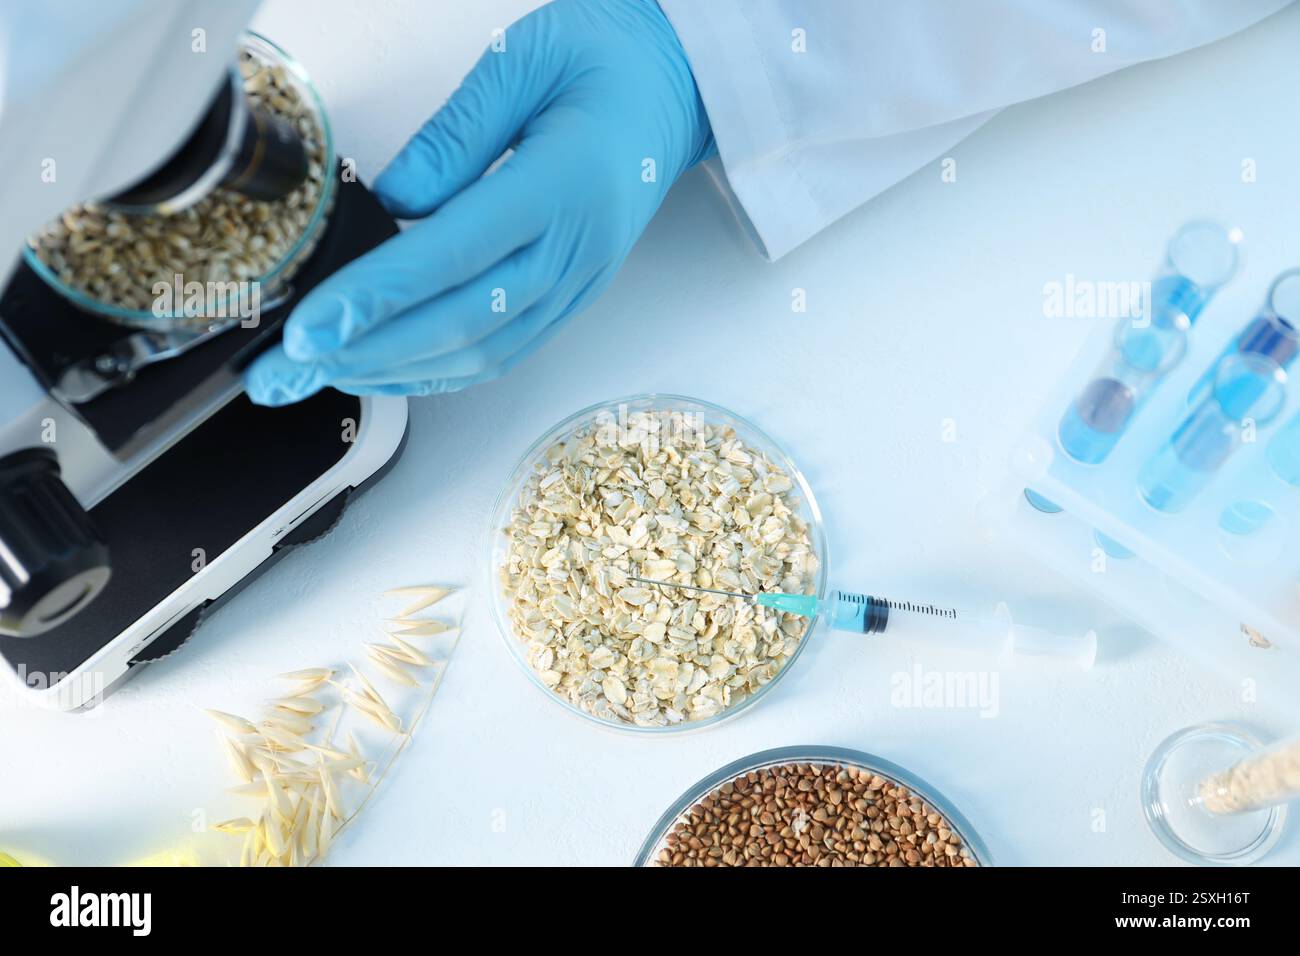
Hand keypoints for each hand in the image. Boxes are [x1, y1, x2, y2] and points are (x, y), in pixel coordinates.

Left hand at [245, 0, 713, 403]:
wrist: (675, 86)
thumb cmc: (608, 61)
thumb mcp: (524, 63)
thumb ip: (455, 134)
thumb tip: (389, 200)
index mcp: (561, 185)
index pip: (453, 255)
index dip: (376, 298)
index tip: (311, 327)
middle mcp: (574, 249)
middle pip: (462, 324)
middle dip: (366, 352)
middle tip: (288, 370)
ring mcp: (577, 281)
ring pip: (483, 353)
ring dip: (398, 372)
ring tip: (323, 374)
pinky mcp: (572, 295)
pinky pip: (505, 352)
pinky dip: (442, 371)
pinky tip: (390, 370)